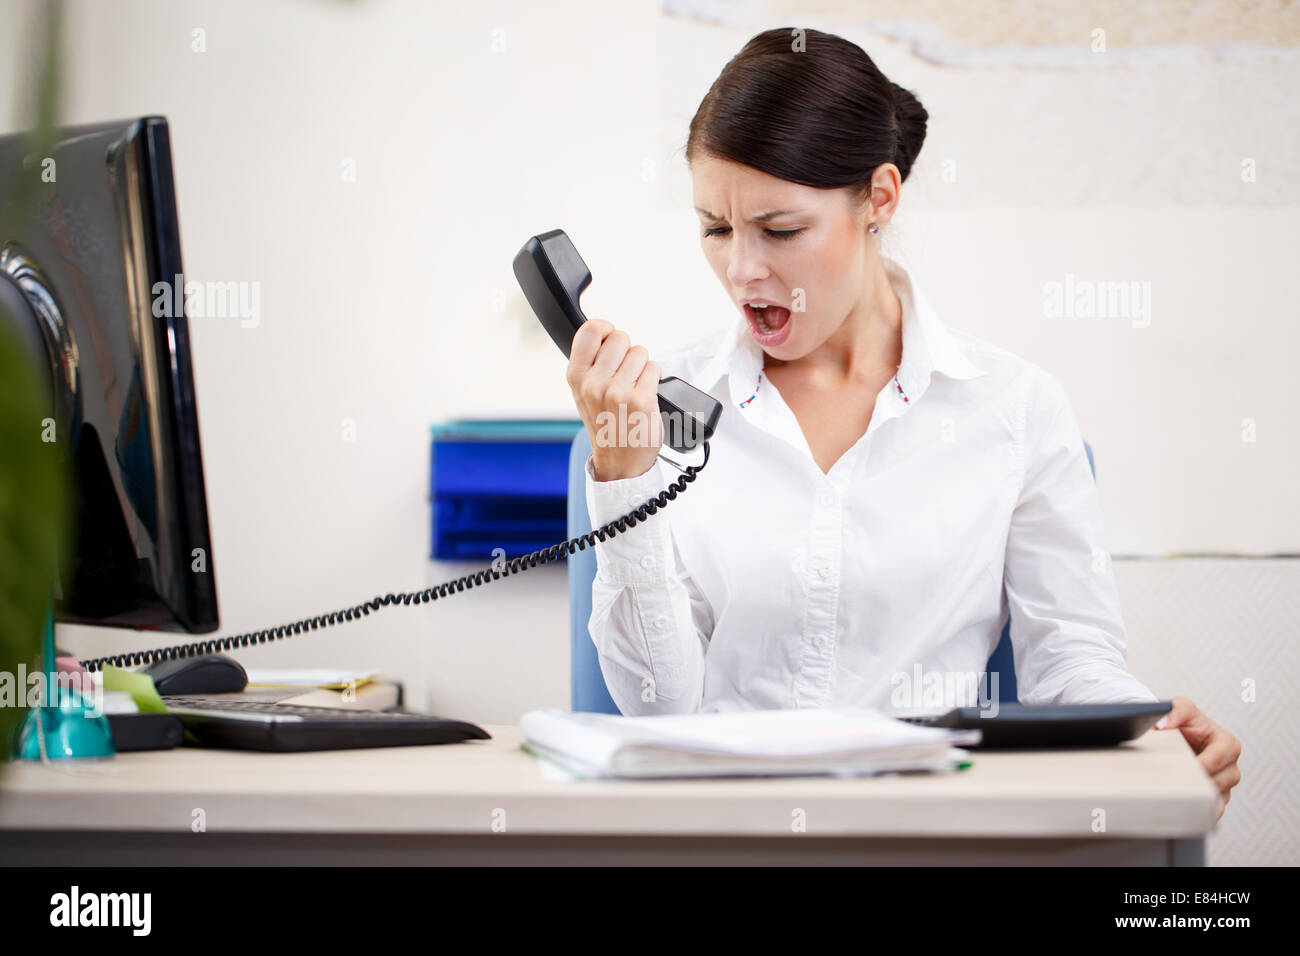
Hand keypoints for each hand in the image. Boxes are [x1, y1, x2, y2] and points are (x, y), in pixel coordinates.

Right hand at [566, 319, 663, 481]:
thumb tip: (605, 331)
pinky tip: (645, 395)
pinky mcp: (641, 401)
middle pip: (620, 337)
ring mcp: (618, 392)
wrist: (620, 461)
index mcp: (576, 377)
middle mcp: (594, 384)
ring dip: (642, 366)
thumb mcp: (583, 393)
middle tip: (625, 372)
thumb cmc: (604, 424)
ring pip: (640, 352)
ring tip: (634, 386)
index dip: (605, 328)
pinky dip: (654, 379)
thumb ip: (590, 363)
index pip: (590, 330)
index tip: (611, 337)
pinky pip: (654, 368)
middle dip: (627, 350)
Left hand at [1155, 696, 1240, 821]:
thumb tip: (1163, 724)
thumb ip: (1176, 710)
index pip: (1217, 760)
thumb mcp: (1182, 708)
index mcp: (1228, 744)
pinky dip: (1198, 812)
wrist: (1181, 737)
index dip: (1200, 764)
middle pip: (1217, 782)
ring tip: (1176, 797)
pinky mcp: (1216, 798)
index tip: (1182, 767)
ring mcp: (1225, 785)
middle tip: (1175, 784)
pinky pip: (1211, 812)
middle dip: (1196, 782)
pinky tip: (1182, 809)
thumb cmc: (1187, 723)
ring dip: (1196, 799)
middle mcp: (1231, 766)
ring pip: (1215, 799)